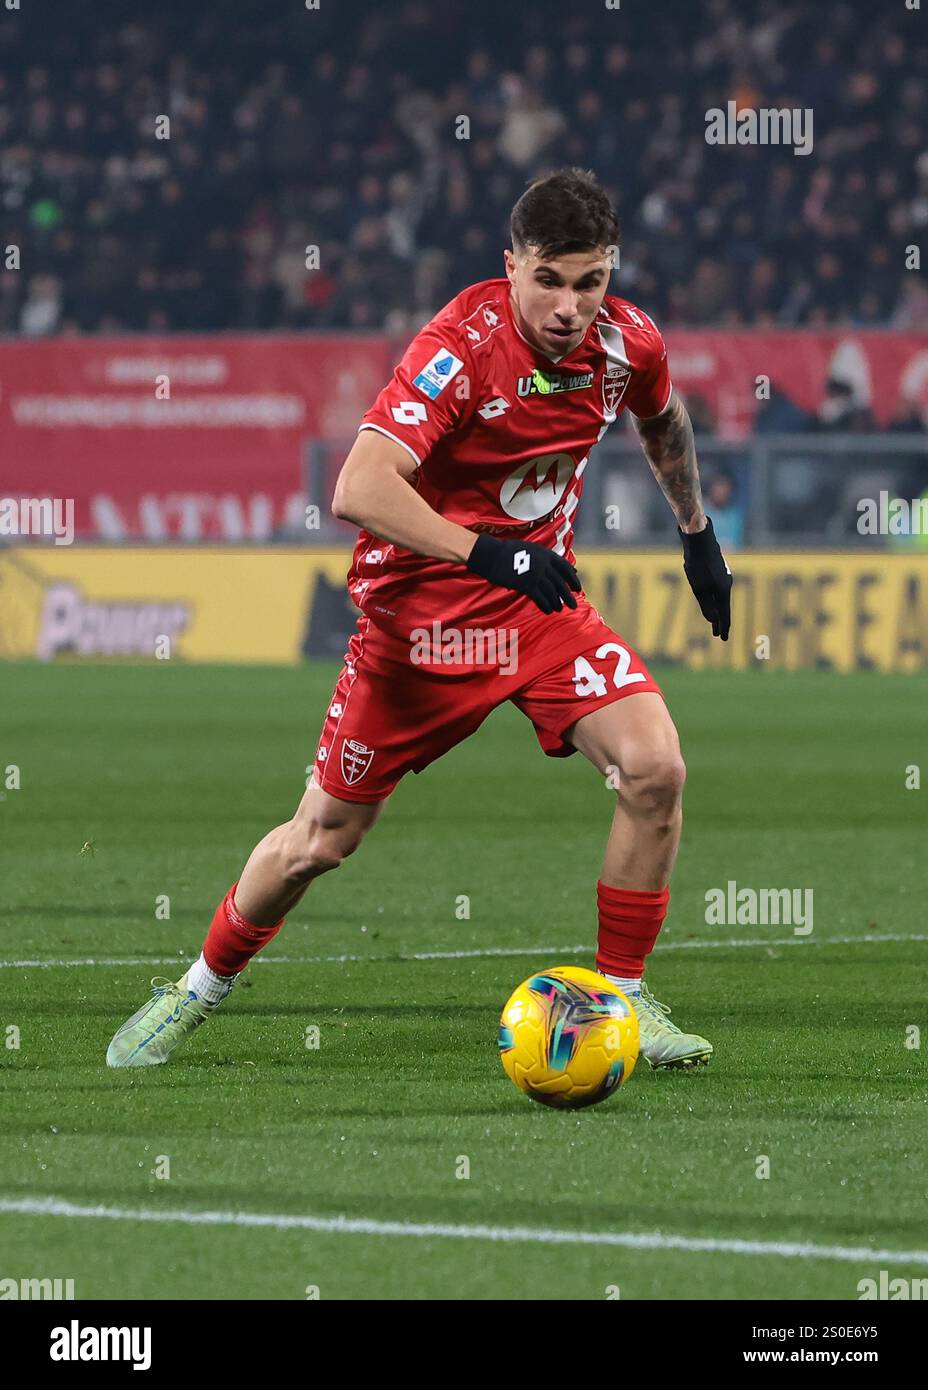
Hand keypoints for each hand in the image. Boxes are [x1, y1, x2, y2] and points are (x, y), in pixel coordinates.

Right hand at [466, 534, 580, 613]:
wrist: (492, 555)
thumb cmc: (510, 552)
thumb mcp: (532, 549)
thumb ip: (548, 558)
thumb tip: (568, 568)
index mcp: (546, 554)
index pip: (565, 568)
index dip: (572, 579)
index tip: (577, 588)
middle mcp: (543, 564)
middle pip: (560, 583)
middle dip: (568, 596)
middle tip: (573, 605)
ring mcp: (534, 575)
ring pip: (551, 592)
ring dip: (556, 602)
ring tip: (559, 609)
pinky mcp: (525, 585)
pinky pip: (540, 598)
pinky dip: (545, 605)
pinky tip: (548, 610)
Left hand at [679, 516, 731, 639]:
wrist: (699, 539)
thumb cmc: (697, 565)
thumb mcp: (699, 589)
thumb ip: (706, 605)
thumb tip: (713, 619)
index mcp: (723, 591)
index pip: (724, 614)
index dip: (723, 628)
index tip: (722, 639)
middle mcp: (726, 584)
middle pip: (723, 607)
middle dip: (720, 621)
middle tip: (717, 634)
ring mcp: (722, 576)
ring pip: (720, 598)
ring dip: (716, 610)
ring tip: (713, 620)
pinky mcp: (717, 569)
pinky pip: (717, 589)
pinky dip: (714, 599)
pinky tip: (710, 599)